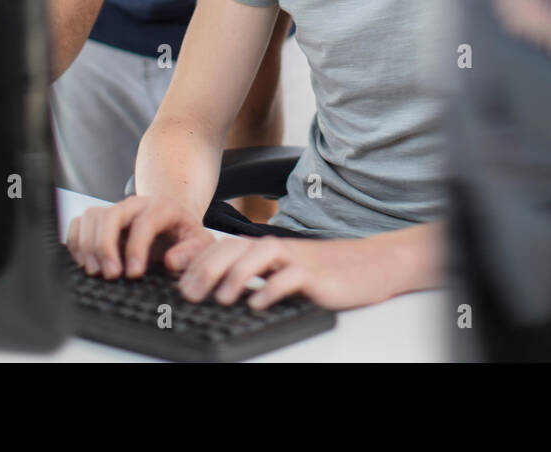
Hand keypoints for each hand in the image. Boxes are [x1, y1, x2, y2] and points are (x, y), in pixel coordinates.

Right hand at [65, 195, 213, 279]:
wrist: (173, 221)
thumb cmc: (186, 235)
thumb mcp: (201, 243)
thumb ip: (192, 252)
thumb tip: (171, 261)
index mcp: (163, 207)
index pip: (145, 222)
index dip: (136, 248)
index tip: (134, 274)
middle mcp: (136, 204)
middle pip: (112, 215)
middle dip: (106, 246)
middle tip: (110, 275)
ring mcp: (116, 210)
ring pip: (92, 217)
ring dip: (88, 246)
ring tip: (96, 272)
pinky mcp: (101, 219)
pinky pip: (79, 223)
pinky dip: (76, 242)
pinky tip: (85, 262)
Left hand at [175, 235, 399, 310]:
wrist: (372, 264)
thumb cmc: (325, 272)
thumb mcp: (285, 271)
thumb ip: (257, 276)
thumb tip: (218, 292)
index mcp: (266, 248)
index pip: (225, 247)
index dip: (199, 262)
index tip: (178, 282)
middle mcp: (278, 249)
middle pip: (236, 247)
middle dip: (208, 268)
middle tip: (189, 293)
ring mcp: (298, 259)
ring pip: (261, 254)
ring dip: (237, 275)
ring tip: (221, 299)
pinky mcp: (317, 275)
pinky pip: (292, 276)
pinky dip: (273, 288)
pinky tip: (258, 303)